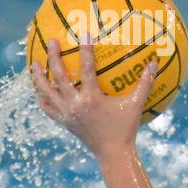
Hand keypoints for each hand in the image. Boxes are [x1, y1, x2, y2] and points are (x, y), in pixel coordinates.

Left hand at [30, 35, 157, 158]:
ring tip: (34, 63)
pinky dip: (42, 98)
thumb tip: (154, 63)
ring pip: (46, 92)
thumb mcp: (136, 105)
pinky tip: (39, 90)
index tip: (83, 33)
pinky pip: (47, 108)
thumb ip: (145, 83)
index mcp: (92, 98)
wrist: (113, 153)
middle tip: (51, 41)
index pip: (87, 69)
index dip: (85, 49)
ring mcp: (67, 114)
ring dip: (39, 76)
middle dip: (53, 57)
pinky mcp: (64, 122)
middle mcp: (76, 104)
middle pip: (59, 76)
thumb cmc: (126, 128)